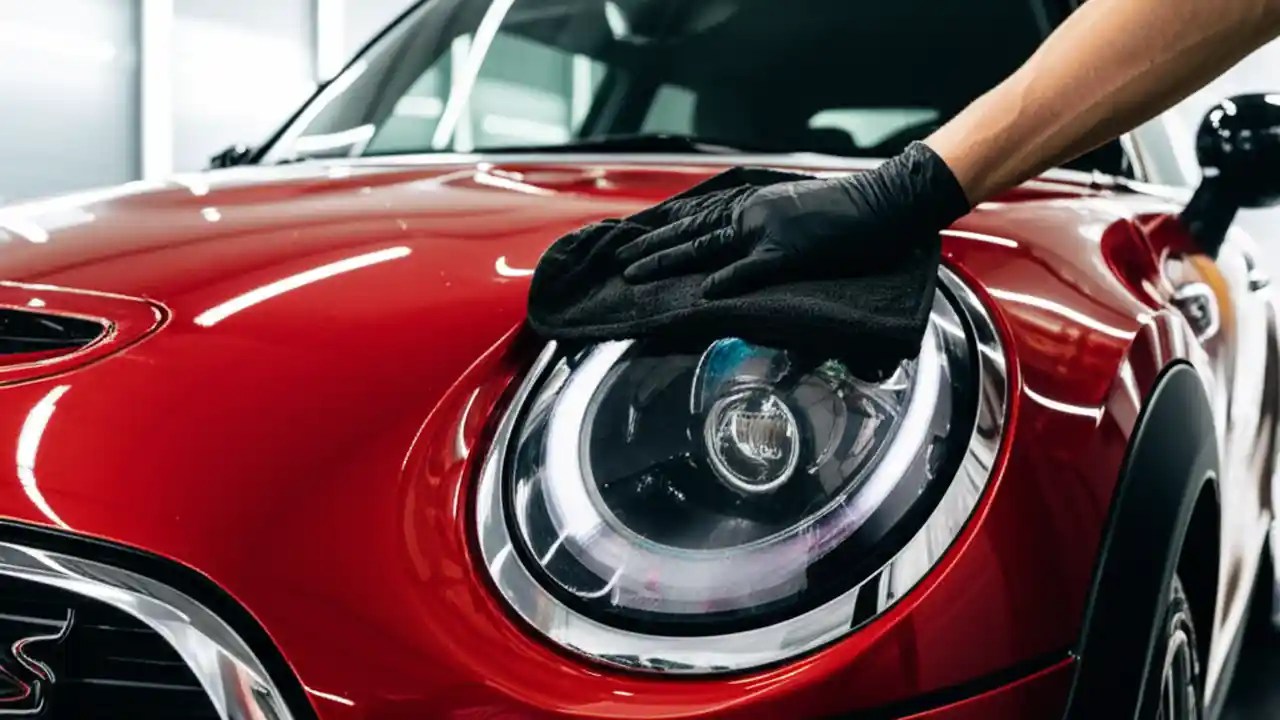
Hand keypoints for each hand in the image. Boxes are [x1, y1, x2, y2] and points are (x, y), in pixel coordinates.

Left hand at [617, 143, 970, 297]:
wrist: (884, 201)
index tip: (637, 237)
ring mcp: (767, 231)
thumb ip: (766, 229)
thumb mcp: (796, 214)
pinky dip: (725, 279)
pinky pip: (749, 268)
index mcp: (753, 203)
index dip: (665, 229)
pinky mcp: (788, 251)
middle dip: (652, 247)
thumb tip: (746, 251)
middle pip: (690, 230)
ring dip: (668, 261)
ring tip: (637, 274)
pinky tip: (702, 292)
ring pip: (705, 246)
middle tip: (620, 261)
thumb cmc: (845, 210)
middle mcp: (751, 213)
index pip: (699, 215)